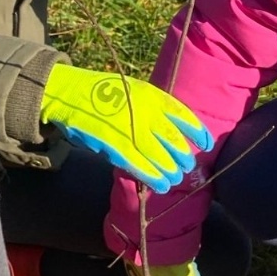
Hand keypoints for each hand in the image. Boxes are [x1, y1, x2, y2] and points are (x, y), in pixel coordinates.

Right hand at [41, 64, 212, 192]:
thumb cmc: (102, 93)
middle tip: (186, 167)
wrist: (69, 92)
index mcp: (152, 96)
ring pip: (159, 156)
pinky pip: (138, 165)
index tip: (207, 143)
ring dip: (169, 170)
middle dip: (182, 156)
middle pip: (174, 139)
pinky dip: (151, 176)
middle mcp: (145, 112)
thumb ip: (152, 109)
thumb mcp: (134, 91)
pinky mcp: (114, 145)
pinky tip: (159, 184)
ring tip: (174, 179)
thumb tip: (170, 131)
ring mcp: (130, 129)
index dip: (197, 131)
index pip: (183, 115)